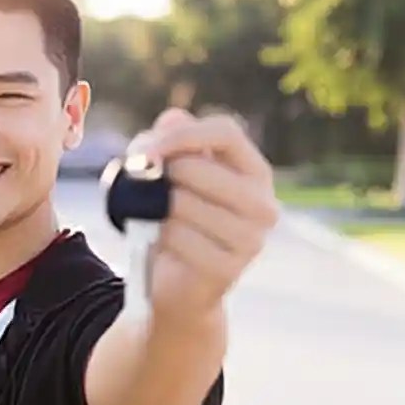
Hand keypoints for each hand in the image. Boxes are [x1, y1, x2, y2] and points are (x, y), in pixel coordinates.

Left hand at [136, 109, 279, 321]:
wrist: (178, 286)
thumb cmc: (174, 221)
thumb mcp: (171, 177)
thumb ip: (172, 142)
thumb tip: (172, 118)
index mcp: (255, 172)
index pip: (226, 132)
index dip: (180, 134)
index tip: (143, 148)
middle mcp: (263, 204)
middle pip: (196, 167)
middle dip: (157, 175)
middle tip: (142, 188)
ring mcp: (251, 239)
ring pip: (180, 203)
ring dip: (154, 210)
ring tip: (156, 220)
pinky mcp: (229, 269)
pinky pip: (176, 236)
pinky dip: (158, 237)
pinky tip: (162, 244)